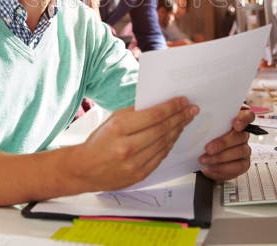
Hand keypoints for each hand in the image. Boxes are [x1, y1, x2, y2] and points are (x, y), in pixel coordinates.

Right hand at [68, 97, 198, 191]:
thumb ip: (134, 113)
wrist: (85, 170)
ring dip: (177, 130)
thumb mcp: (112, 120)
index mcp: (119, 128)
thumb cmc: (98, 141)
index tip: (183, 101)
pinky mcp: (139, 175)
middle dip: (179, 118)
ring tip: (186, 120)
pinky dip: (169, 145)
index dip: (171, 107)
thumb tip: (159, 104)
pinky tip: (175, 135)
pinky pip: (160, 157)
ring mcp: (134, 164)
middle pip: (162, 130)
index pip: (153, 116)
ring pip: (164, 144)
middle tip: (191, 110)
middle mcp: (127, 147)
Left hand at [198, 109, 253, 180]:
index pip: (248, 116)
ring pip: (239, 152)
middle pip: (240, 136)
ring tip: (205, 159)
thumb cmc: (207, 138)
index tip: (235, 125)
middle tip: (208, 148)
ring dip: (220, 157)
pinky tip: (211, 167)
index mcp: (236, 121)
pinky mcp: (243, 163)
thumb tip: (196, 116)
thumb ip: (206, 122)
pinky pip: (237, 166)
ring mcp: (245, 149)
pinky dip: (222, 168)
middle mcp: (242, 135)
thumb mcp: (205, 128)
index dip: (243, 120)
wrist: (206, 156)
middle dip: (223, 143)